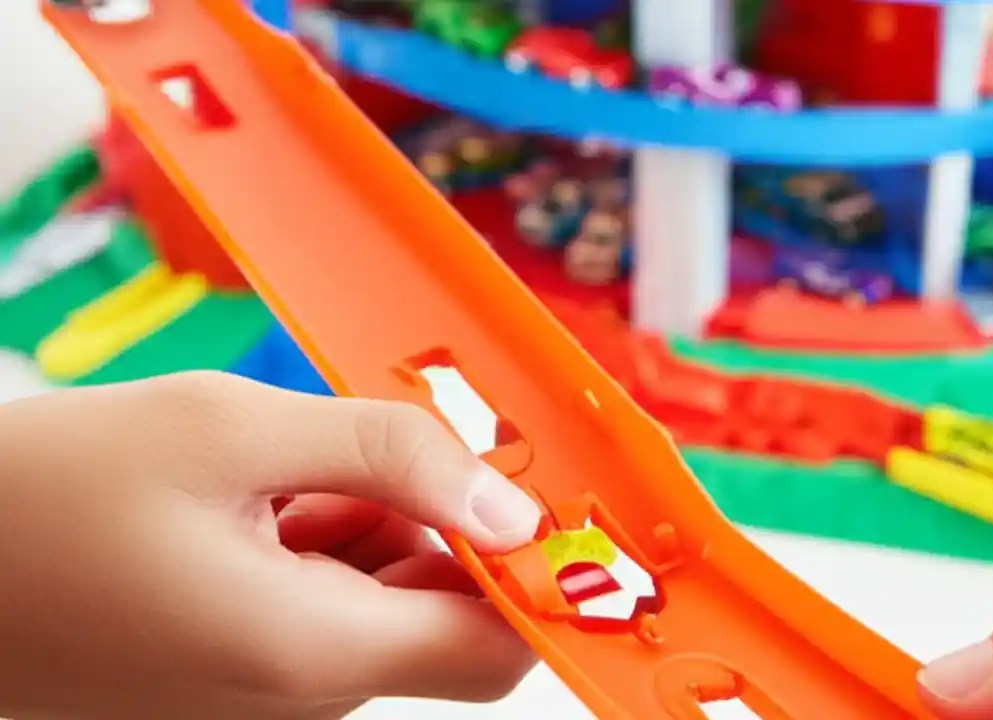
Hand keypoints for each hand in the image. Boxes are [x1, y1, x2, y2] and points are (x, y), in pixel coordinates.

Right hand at [0, 372, 542, 719]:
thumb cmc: (37, 499)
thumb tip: (508, 500)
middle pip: (439, 613)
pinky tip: (239, 498)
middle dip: (425, 518)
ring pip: (379, 599)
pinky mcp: (228, 672)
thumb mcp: (226, 430)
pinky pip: (317, 605)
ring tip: (264, 471)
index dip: (530, 574)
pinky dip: (309, 539)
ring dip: (358, 518)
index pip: (495, 650)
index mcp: (306, 652)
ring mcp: (258, 690)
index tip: (525, 490)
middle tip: (350, 444)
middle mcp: (293, 693)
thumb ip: (388, 455)